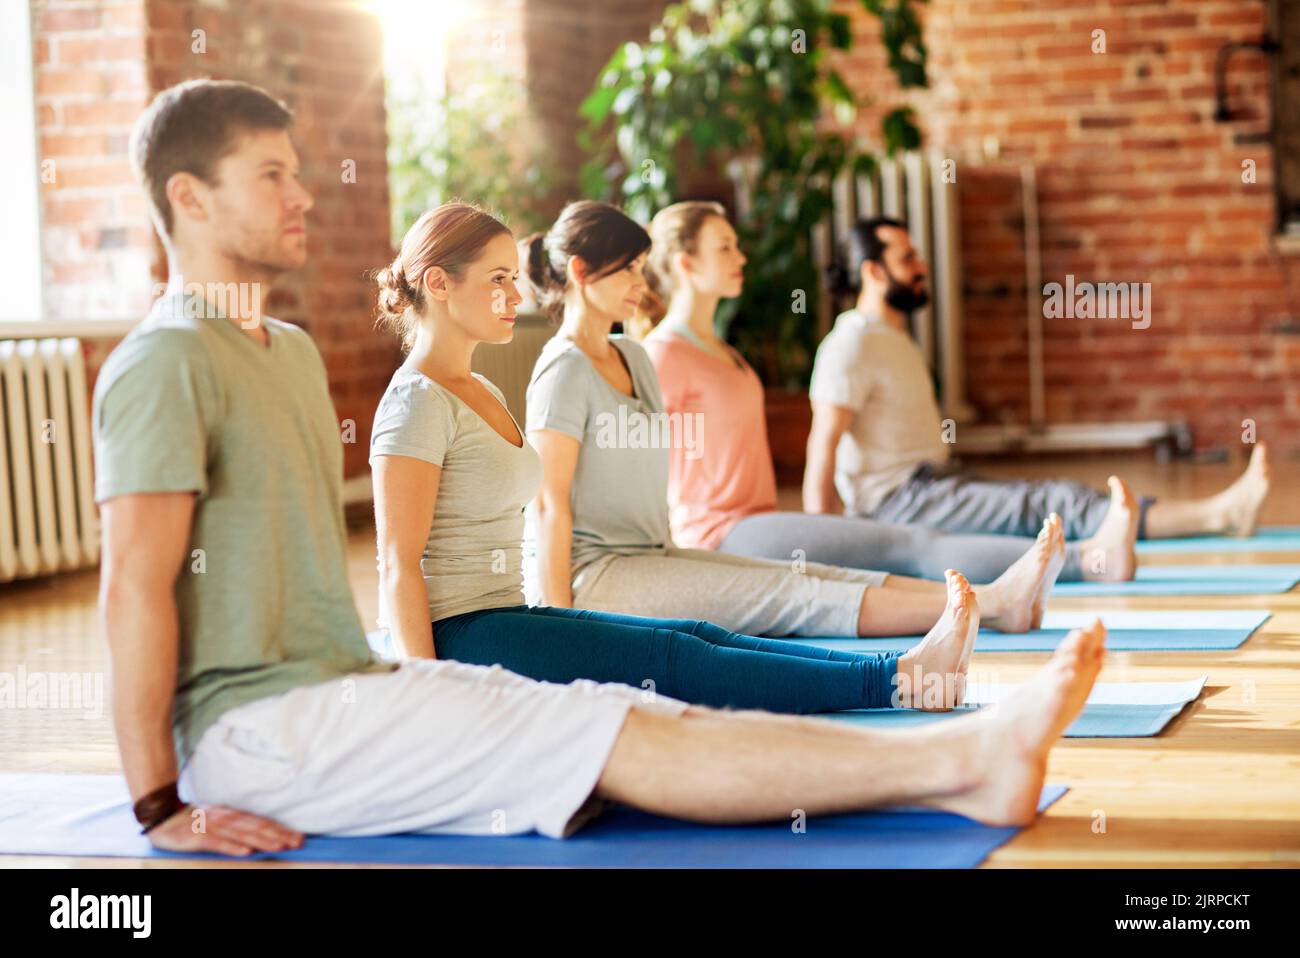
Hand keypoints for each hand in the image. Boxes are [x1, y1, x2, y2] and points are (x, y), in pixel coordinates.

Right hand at [146, 804, 304, 856]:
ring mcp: (212, 827)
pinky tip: (246, 853)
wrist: (163, 817)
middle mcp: (226, 819)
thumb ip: (239, 826)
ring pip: (242, 835)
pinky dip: (232, 847)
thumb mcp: (220, 821)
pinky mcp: (198, 836)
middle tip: (297, 842)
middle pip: (257, 828)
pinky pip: (217, 843)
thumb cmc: (194, 822)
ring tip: (279, 846)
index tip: (298, 836)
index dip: (281, 829)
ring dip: (262, 841)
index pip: (262, 822)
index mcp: (233, 815)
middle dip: (279, 835)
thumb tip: (263, 834)